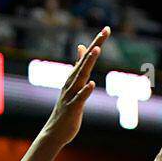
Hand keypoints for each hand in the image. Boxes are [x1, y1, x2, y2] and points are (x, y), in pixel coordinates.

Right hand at [42, 26, 109, 146]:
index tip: (107, 29)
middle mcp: (72, 82)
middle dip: (95, 46)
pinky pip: (79, 98)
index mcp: (74, 77)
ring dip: (87, 63)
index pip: (86, 56)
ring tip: (96, 50)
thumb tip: (83, 48)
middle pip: (85, 61)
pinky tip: (91, 84)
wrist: (55, 131)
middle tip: (104, 32)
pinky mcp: (72, 108)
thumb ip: (79, 66)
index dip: (96, 42)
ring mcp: (71, 95)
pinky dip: (85, 91)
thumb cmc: (67, 108)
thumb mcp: (75, 83)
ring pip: (80, 76)